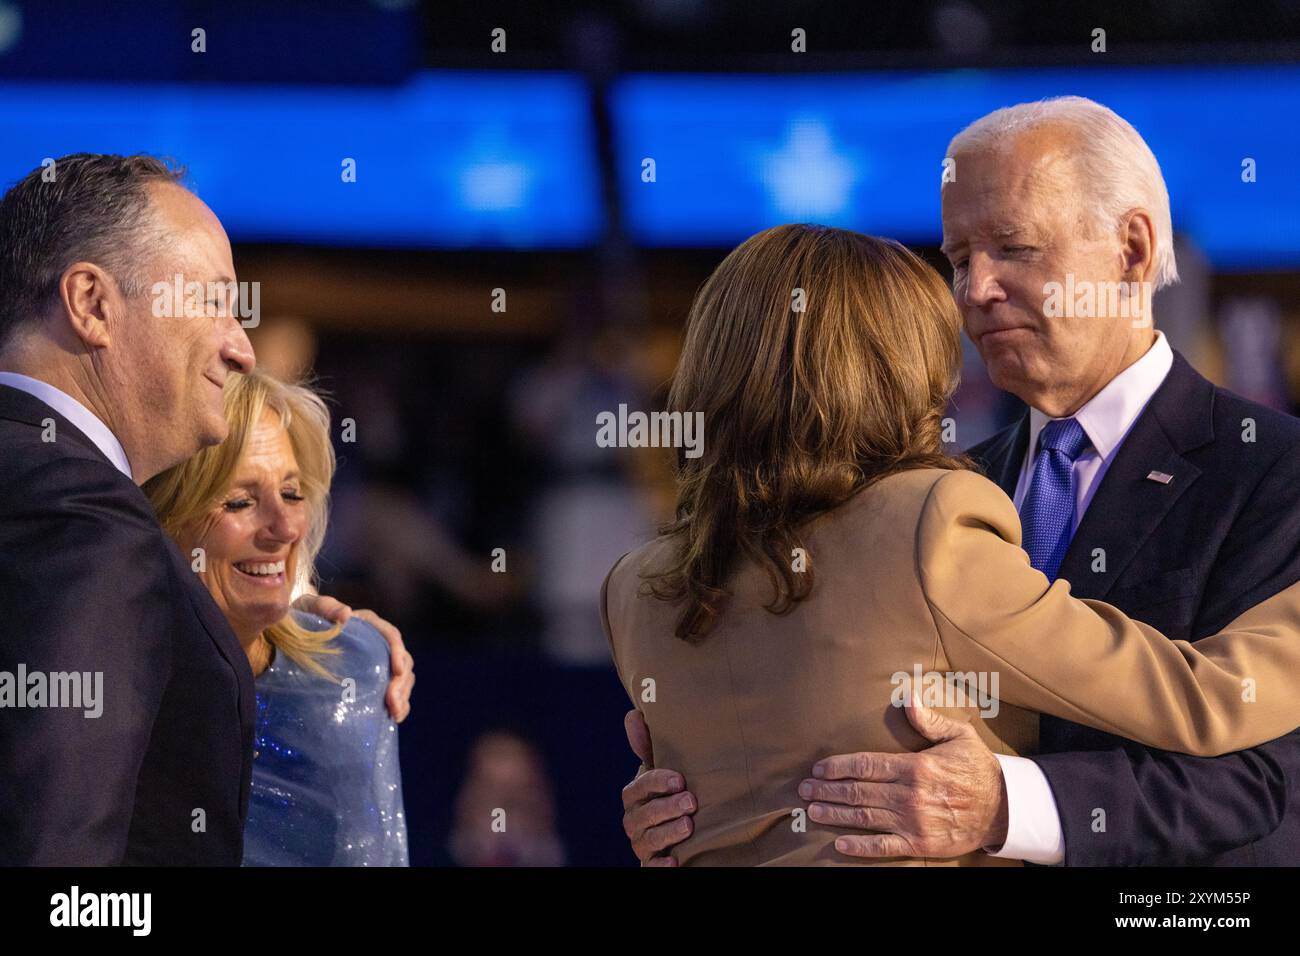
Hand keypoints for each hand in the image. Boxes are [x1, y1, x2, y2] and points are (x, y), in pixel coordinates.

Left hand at [293, 594, 414, 722]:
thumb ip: (326, 607)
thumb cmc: (302, 618)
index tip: (398, 671)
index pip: (391, 636)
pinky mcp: (370, 680)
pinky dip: (397, 704)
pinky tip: (393, 718)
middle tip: (393, 703)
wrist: (289, 638)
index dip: (399, 653)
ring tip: (395, 714)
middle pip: (401, 660)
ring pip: (402, 678)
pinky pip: (392, 691)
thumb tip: (347, 614)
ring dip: (402, 696)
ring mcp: (375, 663)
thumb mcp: (310, 609)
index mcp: (368, 624)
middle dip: (402, 683)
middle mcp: (377, 643)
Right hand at [621, 709, 695, 865]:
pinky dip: (661, 865)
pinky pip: (651, 868)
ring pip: (648, 840)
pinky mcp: (651, 864)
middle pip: (642, 815)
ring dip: (668, 832)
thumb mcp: (664, 773)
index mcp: (636, 796)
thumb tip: (633, 714)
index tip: (680, 778)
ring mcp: (642, 844)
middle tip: (691, 801)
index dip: (656, 782)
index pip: (638, 788)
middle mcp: (634, 821)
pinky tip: (676, 862)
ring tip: (690, 825)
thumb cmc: (673, 795)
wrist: (683, 835)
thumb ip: (650, 748)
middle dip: (665, 808)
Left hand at [798, 697, 1007, 859]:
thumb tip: (907, 697)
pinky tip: (841, 844)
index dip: (838, 767)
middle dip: (828, 791)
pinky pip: (885, 847)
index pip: (866, 764)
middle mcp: (909, 795)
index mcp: (915, 767)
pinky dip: (861, 848)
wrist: (1005, 807)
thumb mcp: (958, 736)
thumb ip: (928, 719)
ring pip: (865, 817)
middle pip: (858, 791)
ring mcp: (913, 822)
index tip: (819, 768)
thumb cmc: (978, 768)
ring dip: (836, 815)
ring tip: (812, 811)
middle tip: (804, 790)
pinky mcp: (920, 844)